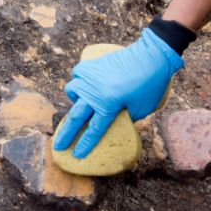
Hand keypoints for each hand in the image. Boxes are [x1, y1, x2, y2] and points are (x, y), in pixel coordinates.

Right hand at [51, 27, 182, 158]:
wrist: (152, 56)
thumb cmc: (151, 84)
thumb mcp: (142, 109)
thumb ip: (126, 118)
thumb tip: (114, 121)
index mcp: (108, 105)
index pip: (93, 130)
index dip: (84, 144)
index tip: (76, 154)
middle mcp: (94, 92)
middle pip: (75, 117)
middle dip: (66, 134)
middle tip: (57, 146)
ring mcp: (91, 77)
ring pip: (71, 91)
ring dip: (73, 101)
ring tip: (80, 104)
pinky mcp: (93, 64)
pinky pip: (77, 74)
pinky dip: (79, 80)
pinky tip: (86, 83)